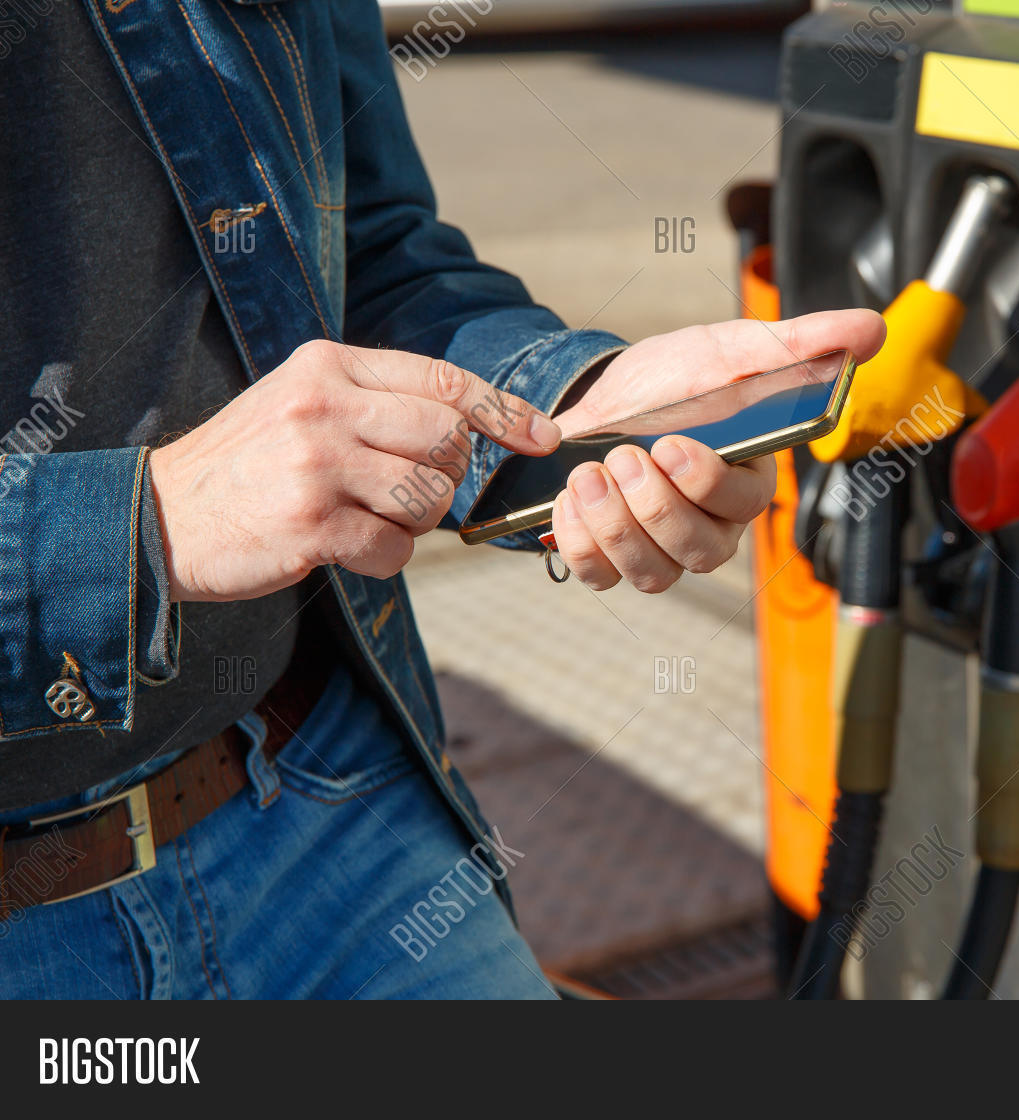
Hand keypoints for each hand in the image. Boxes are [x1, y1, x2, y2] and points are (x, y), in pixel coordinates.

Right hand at [150, 339, 560, 601]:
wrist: (157, 518)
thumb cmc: (249, 464)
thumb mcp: (303, 402)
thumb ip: (377, 401)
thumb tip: (472, 425)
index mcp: (328, 365)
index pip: (443, 380)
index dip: (504, 411)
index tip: (543, 438)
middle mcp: (324, 406)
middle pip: (448, 440)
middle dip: (445, 474)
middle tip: (401, 491)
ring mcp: (316, 465)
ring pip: (430, 497)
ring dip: (414, 522)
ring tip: (365, 519)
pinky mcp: (310, 526)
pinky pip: (396, 549)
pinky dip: (383, 559)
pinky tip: (343, 549)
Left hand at [550, 309, 884, 592]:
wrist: (605, 394)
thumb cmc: (679, 380)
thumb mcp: (734, 349)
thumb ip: (803, 343)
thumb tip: (871, 330)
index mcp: (747, 481)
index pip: (745, 504)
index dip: (708, 485)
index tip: (672, 446)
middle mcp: (711, 526)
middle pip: (699, 551)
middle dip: (654, 506)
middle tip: (622, 454)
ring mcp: (662, 550)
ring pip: (652, 573)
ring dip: (615, 526)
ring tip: (589, 474)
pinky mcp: (613, 559)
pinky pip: (599, 574)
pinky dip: (580, 543)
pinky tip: (571, 498)